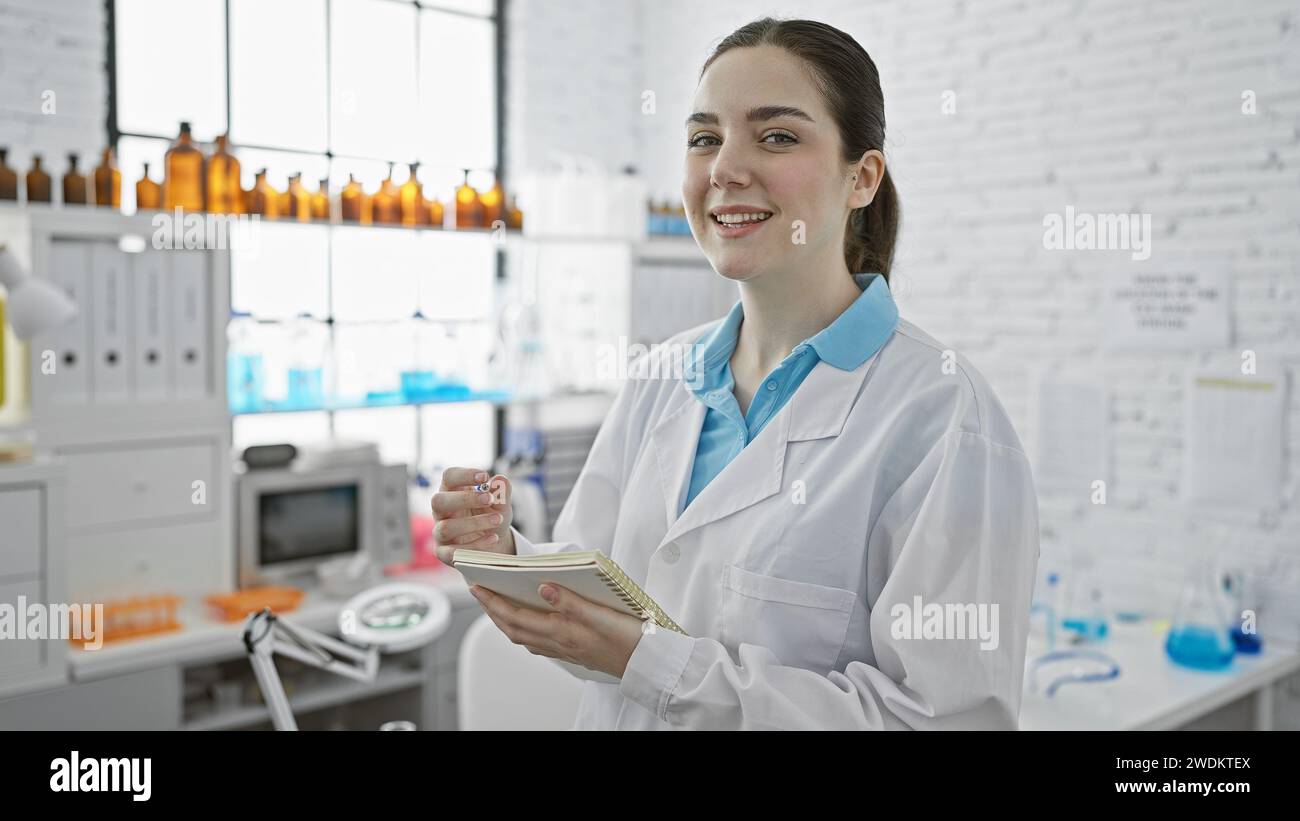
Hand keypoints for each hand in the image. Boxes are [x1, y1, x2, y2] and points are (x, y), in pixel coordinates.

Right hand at [431, 467, 515, 565]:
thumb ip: (502, 492)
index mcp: (451, 491)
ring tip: (497, 519)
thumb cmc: (491, 515)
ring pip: (446, 527)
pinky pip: (453, 551)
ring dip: (473, 523)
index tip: (485, 476)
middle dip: (464, 499)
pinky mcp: (443, 552)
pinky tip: (493, 537)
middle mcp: (441, 511)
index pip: (448, 477)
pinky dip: (475, 545)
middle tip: (489, 499)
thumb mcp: (501, 504)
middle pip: (438, 501)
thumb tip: (500, 480)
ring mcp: (440, 532)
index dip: (464, 475)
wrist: (494, 540)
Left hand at [469, 583, 645, 678]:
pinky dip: (524, 629)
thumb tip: (542, 587)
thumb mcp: (601, 613)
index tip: (476, 587)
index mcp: (561, 631)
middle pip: (513, 629)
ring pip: (523, 637)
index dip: (493, 602)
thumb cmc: (628, 637)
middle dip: (492, 611)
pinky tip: (528, 622)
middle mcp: (558, 643)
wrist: (645, 662)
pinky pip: (537, 641)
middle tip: (479, 593)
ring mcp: (564, 649)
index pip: (515, 616)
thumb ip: (570, 601)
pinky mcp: (573, 650)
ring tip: (497, 605)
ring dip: (505, 621)